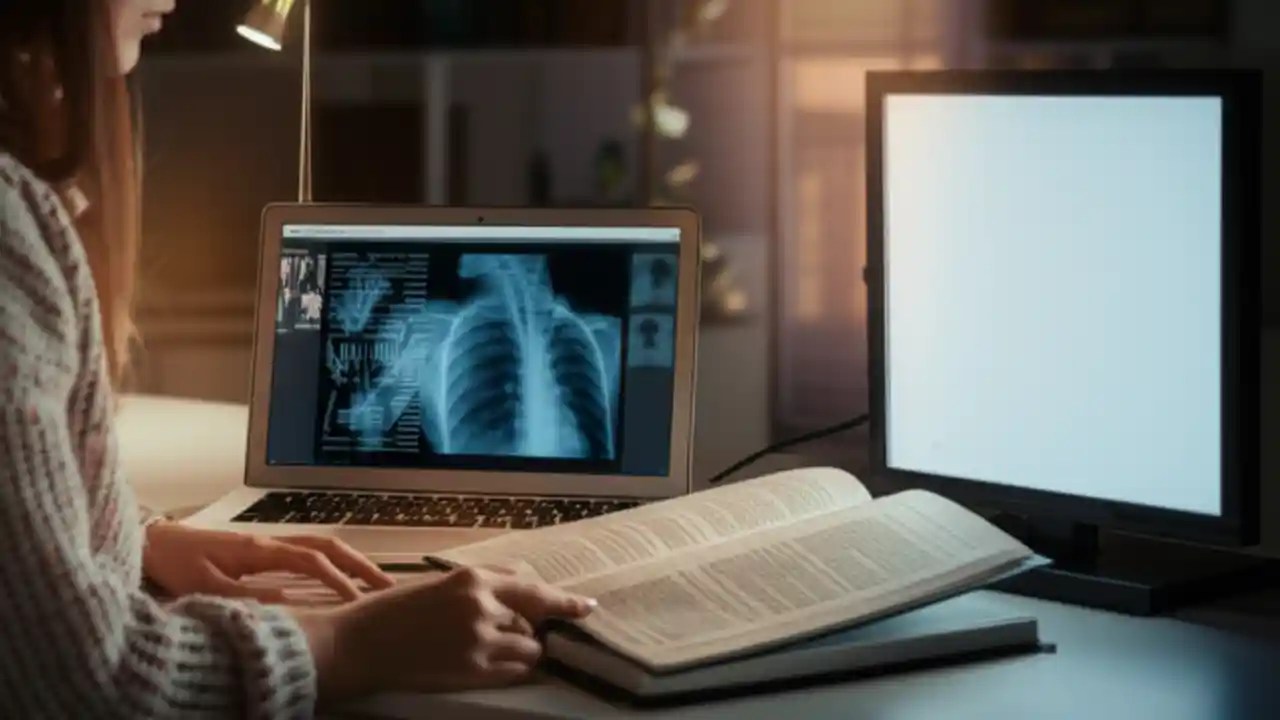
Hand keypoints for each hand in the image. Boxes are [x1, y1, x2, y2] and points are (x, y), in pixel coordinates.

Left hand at [143, 522, 394, 602]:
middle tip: (386, 585)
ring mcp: (268, 541)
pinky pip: (307, 550)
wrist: (152, 542)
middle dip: (359, 564)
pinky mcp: (263, 548)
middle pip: (327, 544)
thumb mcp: (205, 587)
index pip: (311, 560)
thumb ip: (245, 597)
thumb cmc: (175, 563)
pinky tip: (341, 575)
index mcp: (259, 548)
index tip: (358, 599)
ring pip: (321, 544)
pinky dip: (333, 560)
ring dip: (350, 560)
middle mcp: (270, 540)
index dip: (337, 579)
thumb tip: (289, 604)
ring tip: (373, 580)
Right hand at [299, 567, 596, 699]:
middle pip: (533, 621)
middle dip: (525, 628)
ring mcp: (480, 642)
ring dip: (518, 651)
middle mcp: (483, 607)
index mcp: (473, 579)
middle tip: (497, 632)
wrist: (359, 644)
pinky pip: (513, 672)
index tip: (587, 608)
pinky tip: (485, 665)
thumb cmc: (394, 611)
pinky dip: (509, 670)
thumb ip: (483, 587)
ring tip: (483, 648)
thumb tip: (524, 591)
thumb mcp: (441, 585)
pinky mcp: (472, 672)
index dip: (564, 601)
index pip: (535, 589)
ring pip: (528, 650)